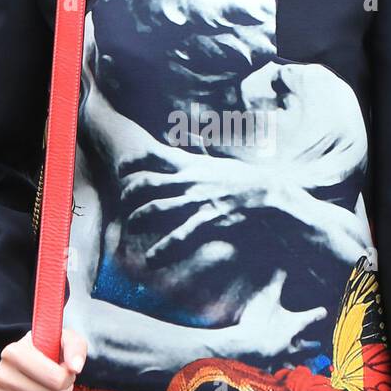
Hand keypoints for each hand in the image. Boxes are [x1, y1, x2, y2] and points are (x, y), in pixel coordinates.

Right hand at [0, 327, 88, 390]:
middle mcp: (1, 374)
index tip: (66, 371)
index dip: (69, 378)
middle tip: (63, 385)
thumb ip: (75, 347)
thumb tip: (75, 368)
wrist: (26, 361)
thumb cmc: (48, 350)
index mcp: (14, 352)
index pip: (56, 379)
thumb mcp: (66, 340)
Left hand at [119, 146, 272, 260]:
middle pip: (148, 182)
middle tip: (122, 201)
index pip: (154, 155)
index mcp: (191, 163)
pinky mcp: (208, 218)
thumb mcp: (218, 157)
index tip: (121, 169)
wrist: (269, 192)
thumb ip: (197, 145)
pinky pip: (180, 234)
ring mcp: (197, 199)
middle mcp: (190, 180)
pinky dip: (163, 247)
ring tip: (131, 226)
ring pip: (157, 207)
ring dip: (139, 218)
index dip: (133, 161)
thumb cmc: (243, 175)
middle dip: (129, 193)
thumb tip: (182, 132)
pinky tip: (152, 258)